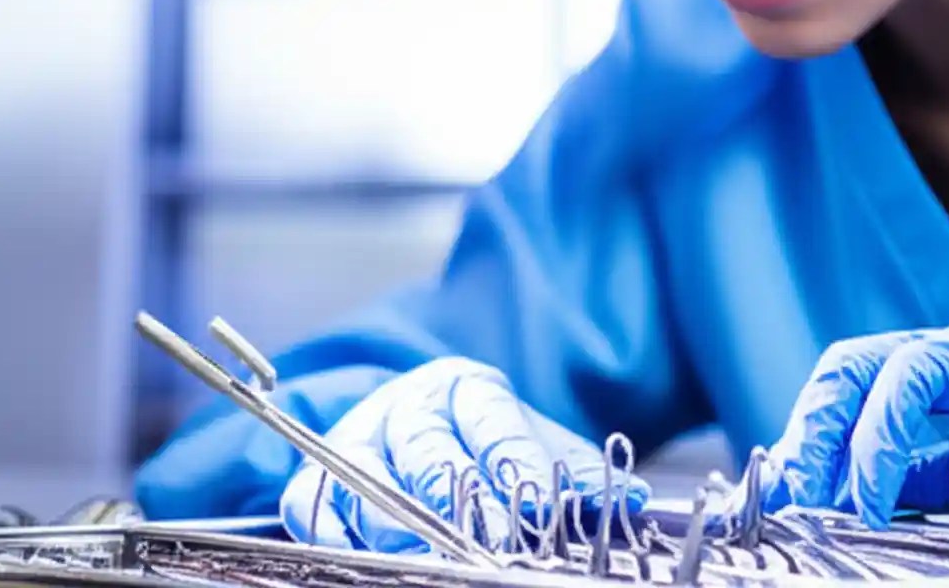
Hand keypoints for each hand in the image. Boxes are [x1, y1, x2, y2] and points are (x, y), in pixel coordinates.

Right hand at [280, 357, 649, 551]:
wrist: (417, 425)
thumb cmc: (485, 443)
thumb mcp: (537, 445)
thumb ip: (579, 474)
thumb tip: (633, 502)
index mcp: (467, 390)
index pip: (493, 423)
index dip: (516, 465)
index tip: (540, 503)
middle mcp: (409, 409)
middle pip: (427, 448)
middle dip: (456, 496)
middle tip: (486, 536)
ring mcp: (359, 441)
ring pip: (366, 479)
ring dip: (397, 524)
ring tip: (426, 555)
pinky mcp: (317, 479)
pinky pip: (315, 507)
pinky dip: (338, 536)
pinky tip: (367, 558)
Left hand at [762, 320, 948, 528]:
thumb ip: (910, 477)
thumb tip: (842, 499)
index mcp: (919, 374)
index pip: (842, 386)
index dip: (806, 434)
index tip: (787, 494)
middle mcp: (947, 351)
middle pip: (859, 364)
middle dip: (822, 427)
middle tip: (811, 493)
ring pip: (915, 366)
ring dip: (882, 436)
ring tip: (873, 502)